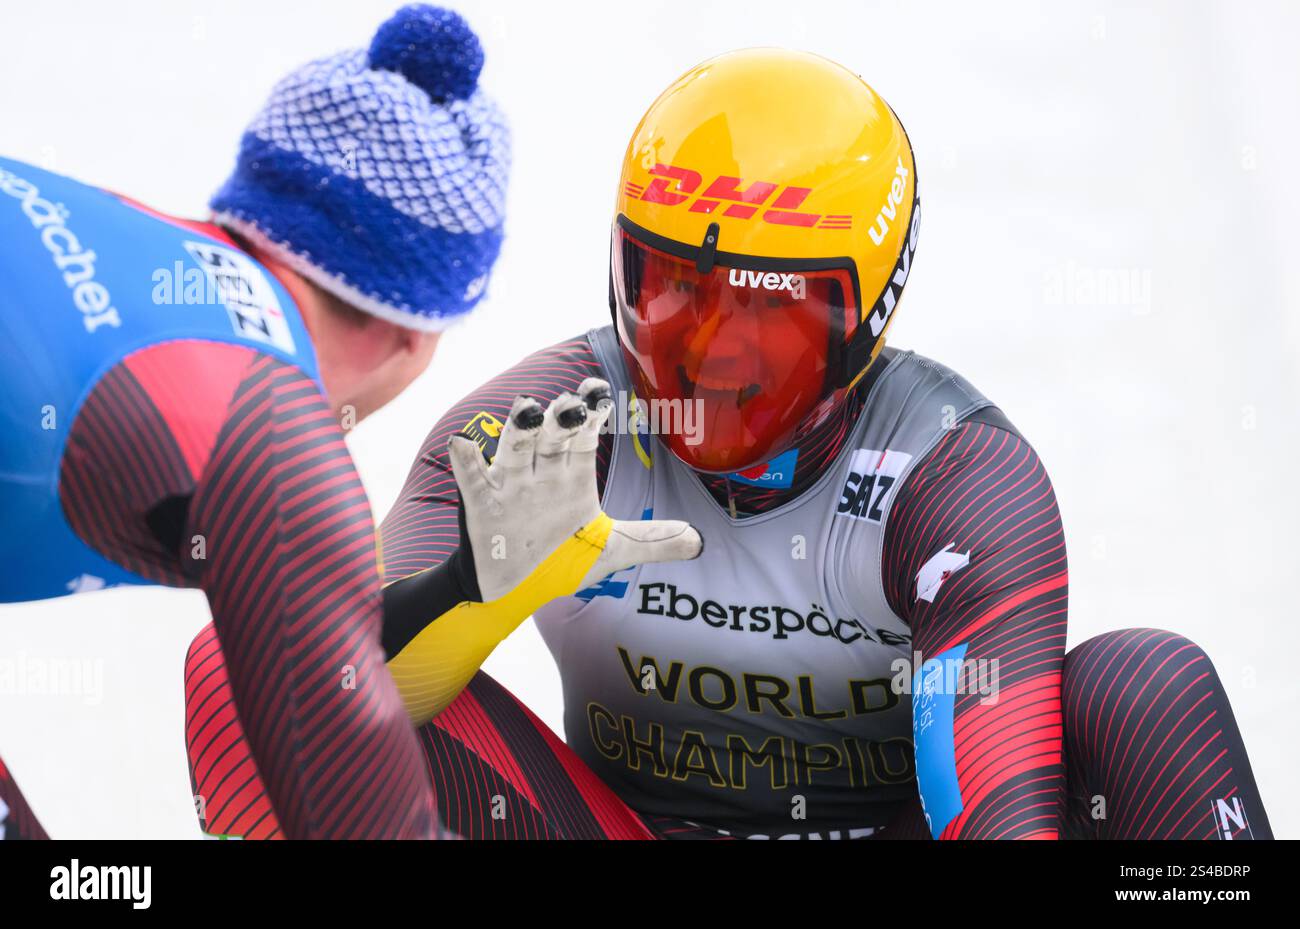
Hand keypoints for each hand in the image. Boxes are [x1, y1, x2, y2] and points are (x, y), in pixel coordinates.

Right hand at [447, 377, 701, 602]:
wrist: (510, 591)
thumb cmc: (557, 561)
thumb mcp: (610, 552)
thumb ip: (652, 541)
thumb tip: (701, 541)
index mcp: (572, 476)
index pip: (586, 435)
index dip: (593, 412)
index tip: (601, 391)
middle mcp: (543, 474)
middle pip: (554, 436)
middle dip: (563, 418)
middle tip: (574, 403)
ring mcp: (512, 488)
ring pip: (516, 449)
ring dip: (520, 429)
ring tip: (526, 408)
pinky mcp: (484, 508)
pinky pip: (474, 481)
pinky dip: (467, 463)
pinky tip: (463, 444)